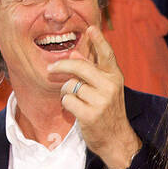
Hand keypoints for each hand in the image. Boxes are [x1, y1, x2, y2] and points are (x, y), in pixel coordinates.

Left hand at [50, 26, 141, 168]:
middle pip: (79, 67)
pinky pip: (67, 100)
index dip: (99, 41)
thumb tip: (74, 56)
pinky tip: (74, 110)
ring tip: (74, 100)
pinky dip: (66, 105)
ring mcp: (101, 101)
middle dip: (61, 67)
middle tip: (51, 69)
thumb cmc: (108, 113)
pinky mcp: (90, 114)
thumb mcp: (106, 90)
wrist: (116, 140)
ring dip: (66, 92)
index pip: (107, 55)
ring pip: (70, 85)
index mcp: (115, 78)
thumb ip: (93, 73)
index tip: (91, 28)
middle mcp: (110, 86)